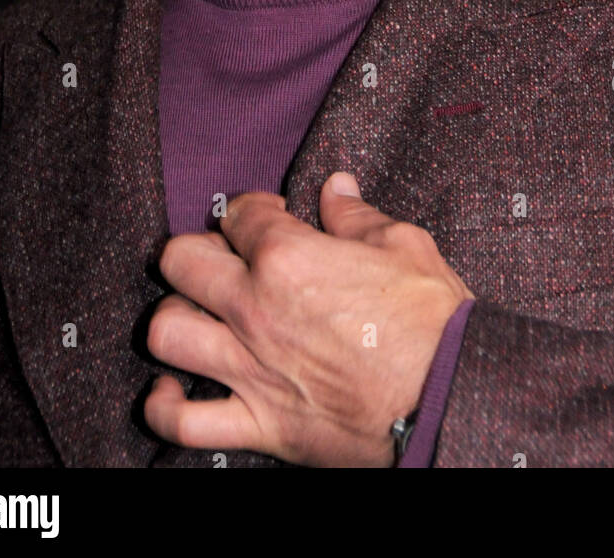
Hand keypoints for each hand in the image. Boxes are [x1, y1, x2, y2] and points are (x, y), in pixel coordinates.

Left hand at [143, 172, 472, 466]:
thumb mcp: (403, 245)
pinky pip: (183, 422)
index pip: (237, 214)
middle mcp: (256, 310)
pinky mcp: (260, 425)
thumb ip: (356, 215)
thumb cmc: (433, 320)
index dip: (252, 208)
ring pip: (166, 333)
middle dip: (199, 250)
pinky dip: (164, 406)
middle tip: (228, 258)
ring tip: (199, 315)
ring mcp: (251, 370)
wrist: (450, 397)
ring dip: (175, 317)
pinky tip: (172, 387)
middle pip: (181, 262)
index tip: (271, 217)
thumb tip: (335, 188)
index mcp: (288, 257)